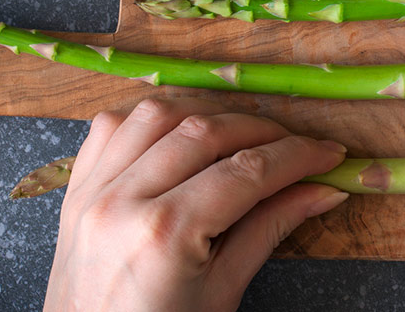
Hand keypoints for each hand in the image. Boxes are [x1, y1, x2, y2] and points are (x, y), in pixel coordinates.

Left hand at [44, 97, 348, 311]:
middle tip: (298, 146)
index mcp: (164, 235)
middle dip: (262, 131)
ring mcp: (91, 190)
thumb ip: (270, 229)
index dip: (297, 156)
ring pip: (156, 113)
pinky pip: (111, 126)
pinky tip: (181, 133)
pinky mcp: (75, 189)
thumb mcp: (223, 292)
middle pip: (205, 132)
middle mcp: (122, 201)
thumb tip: (324, 190)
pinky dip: (151, 119)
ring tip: (243, 134)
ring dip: (207, 113)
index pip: (246, 171)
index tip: (329, 154)